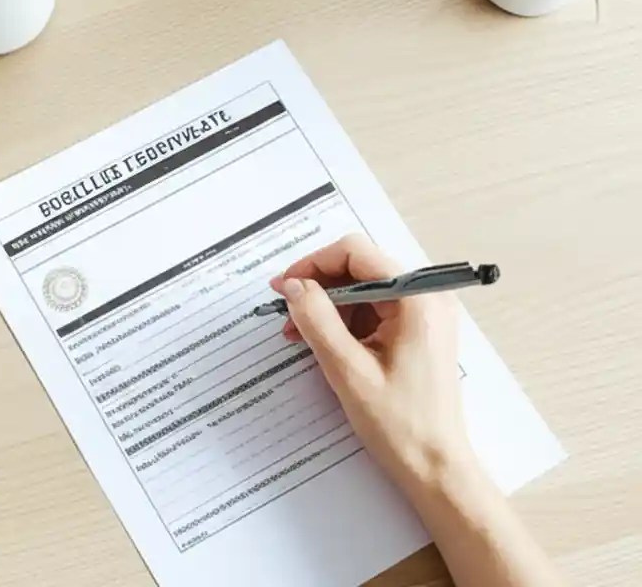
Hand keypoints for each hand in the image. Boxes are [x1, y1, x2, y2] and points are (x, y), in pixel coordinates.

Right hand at [270, 235, 478, 491]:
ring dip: (328, 307)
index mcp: (418, 300)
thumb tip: (293, 286)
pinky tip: (322, 343)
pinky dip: (345, 322)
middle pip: (360, 268)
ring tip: (298, 335)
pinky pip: (375, 311)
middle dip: (319, 287)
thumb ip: (317, 320)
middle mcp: (428, 298)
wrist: (436, 467)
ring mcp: (425, 315)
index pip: (357, 253)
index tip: (284, 288)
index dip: (313, 264)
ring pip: (364, 290)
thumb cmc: (400, 425)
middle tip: (285, 313)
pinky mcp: (419, 332)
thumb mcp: (348, 369)